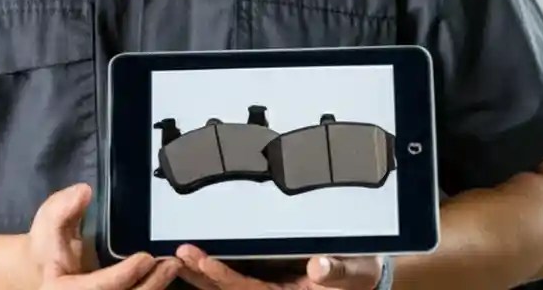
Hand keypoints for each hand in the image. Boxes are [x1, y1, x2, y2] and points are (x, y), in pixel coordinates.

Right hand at [26, 183, 180, 288]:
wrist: (44, 270)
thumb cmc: (48, 247)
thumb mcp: (48, 224)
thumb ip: (62, 208)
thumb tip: (84, 192)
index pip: (98, 288)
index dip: (124, 275)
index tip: (146, 257)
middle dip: (151, 284)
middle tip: (171, 264)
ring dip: (155, 287)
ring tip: (173, 267)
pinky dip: (150, 288)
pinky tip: (163, 276)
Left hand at [175, 245, 382, 289]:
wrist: (364, 274)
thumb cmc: (359, 275)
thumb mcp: (353, 272)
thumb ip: (336, 271)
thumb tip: (318, 265)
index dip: (224, 277)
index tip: (204, 262)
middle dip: (201, 275)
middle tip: (178, 255)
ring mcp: (266, 287)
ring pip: (227, 283)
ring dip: (202, 272)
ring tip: (178, 256)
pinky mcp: (266, 278)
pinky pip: (236, 275)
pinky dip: (215, 267)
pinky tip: (197, 257)